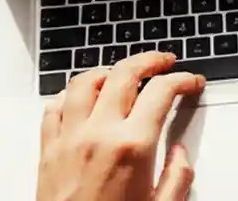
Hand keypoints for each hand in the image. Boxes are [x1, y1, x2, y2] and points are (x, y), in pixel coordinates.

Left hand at [37, 52, 206, 200]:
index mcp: (132, 146)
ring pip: (84, 82)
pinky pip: (53, 107)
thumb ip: (177, 177)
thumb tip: (178, 154)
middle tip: (163, 62)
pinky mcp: (47, 151)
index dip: (182, 79)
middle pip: (124, 73)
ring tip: (122, 72)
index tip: (190, 81)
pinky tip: (82, 100)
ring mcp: (69, 140)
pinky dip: (70, 95)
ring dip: (108, 71)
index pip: (162, 91)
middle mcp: (98, 135)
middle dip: (149, 60)